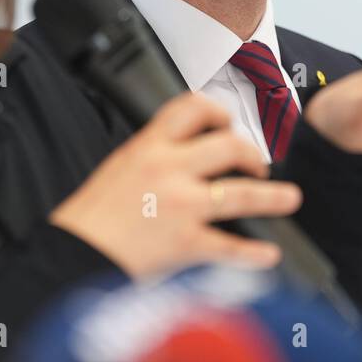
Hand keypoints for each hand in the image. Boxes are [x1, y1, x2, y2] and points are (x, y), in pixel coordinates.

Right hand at [50, 92, 302, 276]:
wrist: (72, 253)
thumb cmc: (90, 216)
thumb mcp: (120, 167)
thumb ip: (155, 156)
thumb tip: (190, 157)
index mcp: (148, 146)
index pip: (192, 107)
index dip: (218, 112)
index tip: (228, 123)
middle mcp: (169, 169)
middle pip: (229, 146)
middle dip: (252, 154)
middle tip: (258, 166)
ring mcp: (180, 205)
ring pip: (241, 194)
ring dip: (272, 196)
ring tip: (289, 198)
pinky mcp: (185, 243)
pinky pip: (230, 246)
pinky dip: (254, 253)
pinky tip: (269, 254)